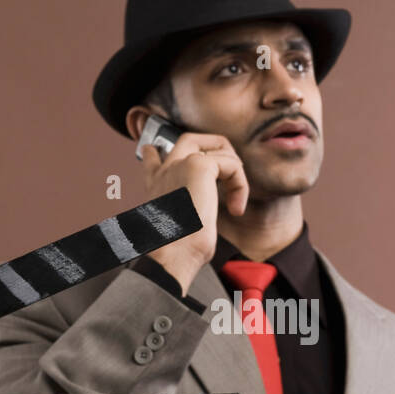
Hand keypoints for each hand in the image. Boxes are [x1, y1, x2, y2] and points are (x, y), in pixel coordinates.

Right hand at [139, 132, 248, 292]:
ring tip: (236, 201)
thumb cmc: (177, 253)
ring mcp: (180, 164)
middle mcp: (165, 171)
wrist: (171, 254)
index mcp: (156, 187)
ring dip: (236, 173)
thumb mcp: (179, 232)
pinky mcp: (199, 166)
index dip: (164, 154)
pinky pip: (232, 164)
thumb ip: (188, 217)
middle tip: (231, 166)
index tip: (161, 154)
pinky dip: (241, 185)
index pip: (153, 159)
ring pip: (218, 148)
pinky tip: (236, 209)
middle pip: (189, 139)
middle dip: (214, 145)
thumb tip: (201, 229)